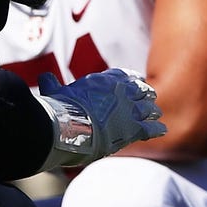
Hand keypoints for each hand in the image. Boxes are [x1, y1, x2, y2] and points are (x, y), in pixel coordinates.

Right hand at [36, 68, 164, 168]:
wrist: (70, 126)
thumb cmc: (60, 109)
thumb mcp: (55, 92)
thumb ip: (53, 84)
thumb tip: (44, 78)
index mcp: (105, 80)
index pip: (124, 76)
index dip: (132, 79)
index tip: (136, 81)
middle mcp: (122, 91)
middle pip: (142, 91)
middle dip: (145, 95)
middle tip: (149, 99)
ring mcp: (130, 110)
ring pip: (149, 108)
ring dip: (152, 112)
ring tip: (155, 114)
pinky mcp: (134, 128)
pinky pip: (151, 128)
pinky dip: (157, 129)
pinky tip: (162, 130)